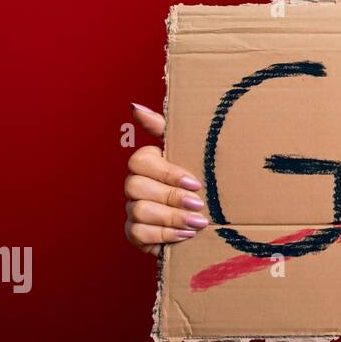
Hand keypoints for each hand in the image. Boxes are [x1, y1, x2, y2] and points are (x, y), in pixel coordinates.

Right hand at [124, 103, 208, 255]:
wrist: (208, 217)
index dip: (167, 173)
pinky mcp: (134, 232)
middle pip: (136, 186)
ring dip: (171, 218)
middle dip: (171, 197)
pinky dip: (164, 235)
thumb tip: (135, 106)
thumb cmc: (199, 180)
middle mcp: (134, 184)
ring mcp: (132, 209)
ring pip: (138, 211)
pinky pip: (138, 234)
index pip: (140, 161)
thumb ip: (164, 128)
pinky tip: (186, 235)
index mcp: (147, 162)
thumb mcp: (190, 152)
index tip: (195, 183)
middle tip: (199, 204)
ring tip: (198, 222)